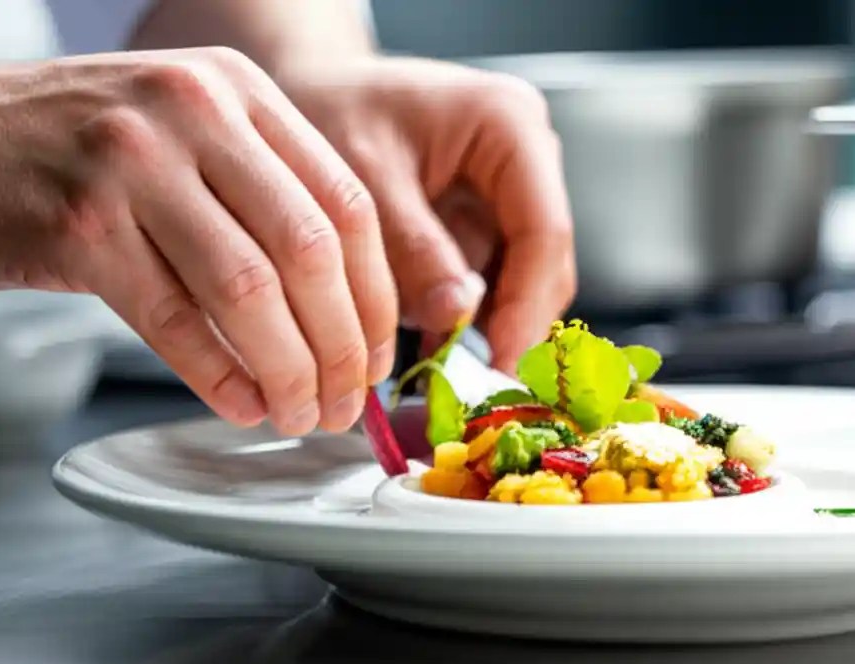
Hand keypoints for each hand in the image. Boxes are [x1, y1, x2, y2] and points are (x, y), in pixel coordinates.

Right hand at [0, 48, 397, 434]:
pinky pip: (176, 320)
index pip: (345, 203)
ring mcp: (132, 164)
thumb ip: (247, 198)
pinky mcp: (75, 226)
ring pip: (252, 290)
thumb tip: (330, 313)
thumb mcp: (165, 137)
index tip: (377, 356)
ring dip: (290, 371)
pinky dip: (220, 375)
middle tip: (346, 404)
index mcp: (231, 89)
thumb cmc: (43, 150)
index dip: (375, 297)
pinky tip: (239, 404)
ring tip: (299, 414)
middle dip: (345, 347)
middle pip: (312, 250)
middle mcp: (191, 112)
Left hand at [277, 57, 575, 371]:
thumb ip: (412, 247)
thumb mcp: (364, 176)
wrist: (311, 89)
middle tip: (471, 384)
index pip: (543, 229)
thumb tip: (455, 314)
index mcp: (509, 125)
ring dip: (481, 324)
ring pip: (517, 279)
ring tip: (434, 361)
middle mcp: (525, 158)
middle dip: (509, 322)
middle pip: (543, 261)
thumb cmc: (332, 110)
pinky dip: (458, 313)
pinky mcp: (484, 220)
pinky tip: (425, 337)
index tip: (502, 362)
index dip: (528, 305)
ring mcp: (509, 191)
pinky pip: (487, 279)